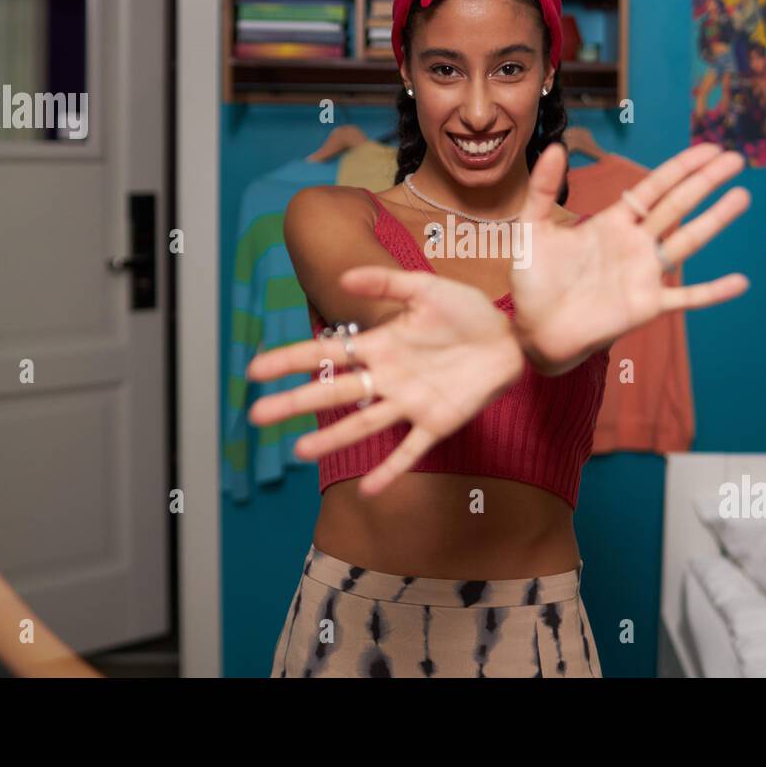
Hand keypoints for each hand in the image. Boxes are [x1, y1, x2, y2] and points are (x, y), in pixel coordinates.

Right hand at [246, 267, 524, 497]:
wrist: (510, 337)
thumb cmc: (468, 311)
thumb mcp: (427, 287)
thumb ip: (387, 282)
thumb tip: (345, 277)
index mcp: (380, 345)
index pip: (326, 353)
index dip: (291, 361)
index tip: (255, 369)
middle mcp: (388, 377)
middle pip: (334, 391)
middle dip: (296, 402)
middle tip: (257, 415)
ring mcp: (410, 403)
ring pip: (364, 424)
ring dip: (333, 438)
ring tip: (300, 451)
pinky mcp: (438, 422)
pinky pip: (411, 450)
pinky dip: (392, 469)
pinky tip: (370, 489)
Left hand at [510, 142, 749, 374]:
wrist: (534, 330)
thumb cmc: (533, 281)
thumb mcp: (532, 230)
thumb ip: (542, 189)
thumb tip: (555, 147)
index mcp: (613, 222)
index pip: (654, 187)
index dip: (682, 167)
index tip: (709, 148)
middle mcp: (636, 244)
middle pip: (678, 206)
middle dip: (706, 182)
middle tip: (736, 159)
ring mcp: (645, 274)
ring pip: (688, 242)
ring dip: (715, 220)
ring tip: (742, 196)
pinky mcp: (646, 305)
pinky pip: (685, 297)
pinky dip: (712, 292)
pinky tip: (740, 282)